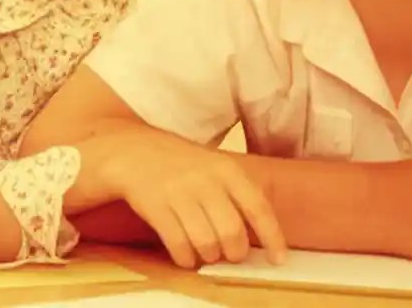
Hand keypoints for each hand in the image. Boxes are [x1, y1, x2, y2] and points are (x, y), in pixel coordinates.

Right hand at [99, 130, 285, 269]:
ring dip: (210, 257)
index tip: (278, 259)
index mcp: (227, 169)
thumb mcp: (216, 166)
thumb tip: (260, 234)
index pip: (258, 207)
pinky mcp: (156, 207)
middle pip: (232, 232)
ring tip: (208, 253)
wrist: (134, 151)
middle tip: (231, 254)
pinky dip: (186, 258)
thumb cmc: (182, 164)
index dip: (272, 237)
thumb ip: (237, 194)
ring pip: (206, 242)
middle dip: (235, 253)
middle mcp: (206, 181)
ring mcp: (179, 193)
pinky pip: (178, 245)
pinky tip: (186, 256)